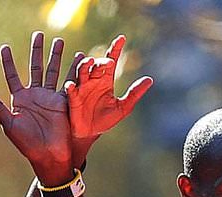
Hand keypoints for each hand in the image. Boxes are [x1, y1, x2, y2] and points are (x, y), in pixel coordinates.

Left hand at [0, 31, 75, 183]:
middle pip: (35, 67)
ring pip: (52, 72)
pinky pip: (68, 84)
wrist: (49, 156)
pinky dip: (73, 72)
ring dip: (56, 56)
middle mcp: (35, 95)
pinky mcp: (64, 103)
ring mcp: (50, 98)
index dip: (9, 62)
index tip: (5, 47)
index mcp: (20, 99)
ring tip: (58, 40)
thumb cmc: (27, 144)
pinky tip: (77, 60)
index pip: (13, 75)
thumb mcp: (9, 125)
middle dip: (36, 51)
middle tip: (38, 35)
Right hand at [67, 35, 153, 150]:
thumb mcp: (123, 108)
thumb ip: (134, 93)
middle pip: (97, 65)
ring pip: (82, 72)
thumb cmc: (105, 120)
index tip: (121, 38)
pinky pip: (71, 91)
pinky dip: (71, 87)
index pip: (111, 61)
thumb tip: (150, 79)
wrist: (91, 133)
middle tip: (110, 62)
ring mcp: (82, 88)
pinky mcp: (73, 98)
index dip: (115, 49)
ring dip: (84, 66)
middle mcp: (93, 81)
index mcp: (105, 81)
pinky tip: (72, 85)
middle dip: (102, 62)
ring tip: (89, 62)